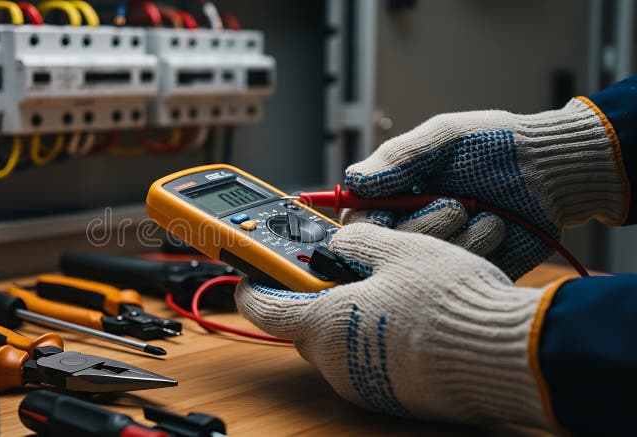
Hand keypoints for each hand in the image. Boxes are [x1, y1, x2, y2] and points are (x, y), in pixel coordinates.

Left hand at [236, 223, 557, 430]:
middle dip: (317, 296)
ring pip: (341, 342)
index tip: (249, 274)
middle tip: (342, 271)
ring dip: (353, 315)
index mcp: (324, 326)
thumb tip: (338, 245)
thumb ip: (355, 245)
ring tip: (389, 288)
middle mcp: (337, 364)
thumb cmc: (448, 304)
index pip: (264, 309)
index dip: (252, 286)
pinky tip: (409, 317)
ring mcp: (365, 386)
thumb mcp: (397, 253)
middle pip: (307, 325)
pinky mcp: (393, 397)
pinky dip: (377, 337)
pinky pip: (369, 361)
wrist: (505, 357)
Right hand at [344, 98, 625, 278]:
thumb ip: (398, 158)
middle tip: (454, 205)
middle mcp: (416, 226)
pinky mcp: (474, 271)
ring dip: (455, 237)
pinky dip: (478, 251)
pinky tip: (500, 227)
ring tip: (487, 211)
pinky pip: (459, 276)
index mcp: (400, 195)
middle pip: (388, 250)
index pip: (361, 221)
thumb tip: (353, 181)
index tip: (384, 217)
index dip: (366, 225)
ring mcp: (444, 252)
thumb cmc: (499, 144)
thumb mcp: (444, 138)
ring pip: (423, 266)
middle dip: (421, 229)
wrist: (557, 170)